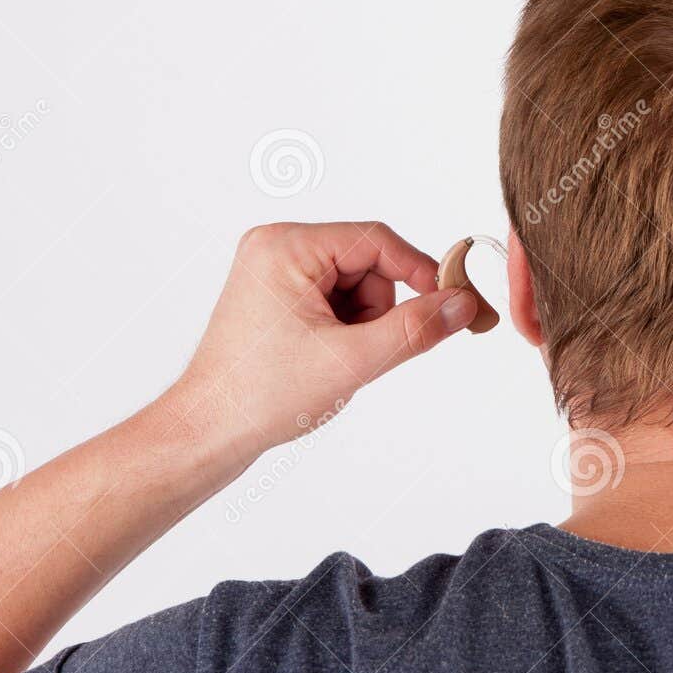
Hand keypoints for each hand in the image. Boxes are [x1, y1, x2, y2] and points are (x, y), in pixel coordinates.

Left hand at [165, 221, 479, 461]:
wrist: (210, 431)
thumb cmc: (262, 395)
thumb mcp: (353, 360)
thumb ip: (415, 328)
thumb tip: (462, 304)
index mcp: (286, 247)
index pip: (377, 240)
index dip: (421, 272)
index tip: (452, 304)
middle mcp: (276, 248)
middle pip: (368, 263)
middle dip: (380, 310)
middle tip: (365, 352)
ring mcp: (275, 271)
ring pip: (357, 285)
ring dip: (364, 324)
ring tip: (336, 360)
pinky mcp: (278, 296)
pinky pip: (337, 300)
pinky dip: (347, 330)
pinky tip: (325, 359)